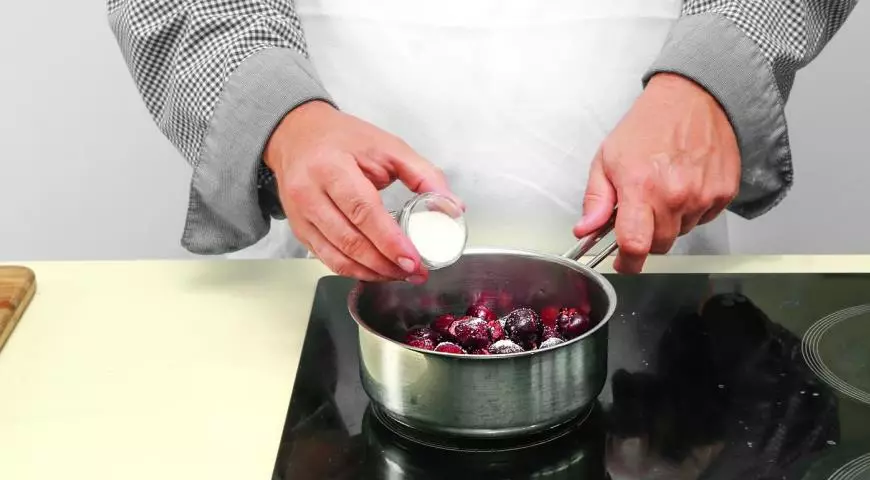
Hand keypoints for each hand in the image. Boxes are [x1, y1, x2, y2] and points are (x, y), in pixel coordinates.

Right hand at [265, 101, 459, 282]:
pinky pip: (328, 260)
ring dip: (373, 272)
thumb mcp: (387, 146)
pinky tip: (378, 270)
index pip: (363, 211)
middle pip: (350, 240)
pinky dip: (355, 270)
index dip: (389, 240)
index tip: (413, 259)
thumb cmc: (342, 139)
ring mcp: (301, 215)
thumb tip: (452, 206)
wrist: (297, 135)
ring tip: (401, 274)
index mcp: (332, 167)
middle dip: (386, 263)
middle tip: (415, 272)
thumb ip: (423, 174)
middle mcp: (310, 193)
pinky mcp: (300, 230)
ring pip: (337, 257)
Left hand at [573, 73, 740, 273]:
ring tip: (664, 189)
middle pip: (659, 245)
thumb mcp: (607, 158)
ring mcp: (703, 195)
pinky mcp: (724, 193)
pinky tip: (684, 184)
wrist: (693, 98)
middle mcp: (675, 195)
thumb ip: (595, 199)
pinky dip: (691, 210)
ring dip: (669, 222)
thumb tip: (585, 230)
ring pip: (681, 233)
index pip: (635, 245)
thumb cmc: (648, 126)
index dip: (627, 262)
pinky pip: (703, 219)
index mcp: (641, 187)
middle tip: (640, 212)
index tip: (622, 263)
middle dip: (645, 238)